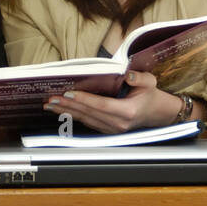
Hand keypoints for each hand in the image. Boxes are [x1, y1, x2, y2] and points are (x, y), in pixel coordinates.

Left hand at [42, 71, 184, 134]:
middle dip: (68, 106)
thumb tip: (128, 75)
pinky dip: (73, 116)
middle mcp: (118, 123)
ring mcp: (111, 129)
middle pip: (89, 113)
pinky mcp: (107, 130)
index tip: (69, 93)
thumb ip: (141, 78)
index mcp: (128, 111)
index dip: (84, 99)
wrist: (156, 114)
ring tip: (51, 105)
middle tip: (51, 99)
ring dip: (67, 112)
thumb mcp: (150, 83)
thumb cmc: (150, 96)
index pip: (102, 105)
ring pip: (85, 120)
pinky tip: (62, 111)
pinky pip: (87, 123)